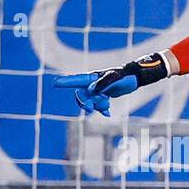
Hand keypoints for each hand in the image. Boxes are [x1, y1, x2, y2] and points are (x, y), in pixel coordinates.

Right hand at [52, 52, 170, 115]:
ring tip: (107, 104)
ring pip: (90, 102)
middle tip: (91, 109)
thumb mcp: (115, 78)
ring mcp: (98, 90)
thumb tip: (91, 90)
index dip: (65, 82)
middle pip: (81, 96)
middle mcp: (92, 84)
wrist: (134, 78)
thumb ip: (103, 83)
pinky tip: (108, 113)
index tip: (54, 83)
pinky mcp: (104, 96)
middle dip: (84, 103)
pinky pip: (98, 106)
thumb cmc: (125, 76)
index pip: (76, 80)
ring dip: (97, 106)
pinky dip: (102, 110)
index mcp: (92, 78)